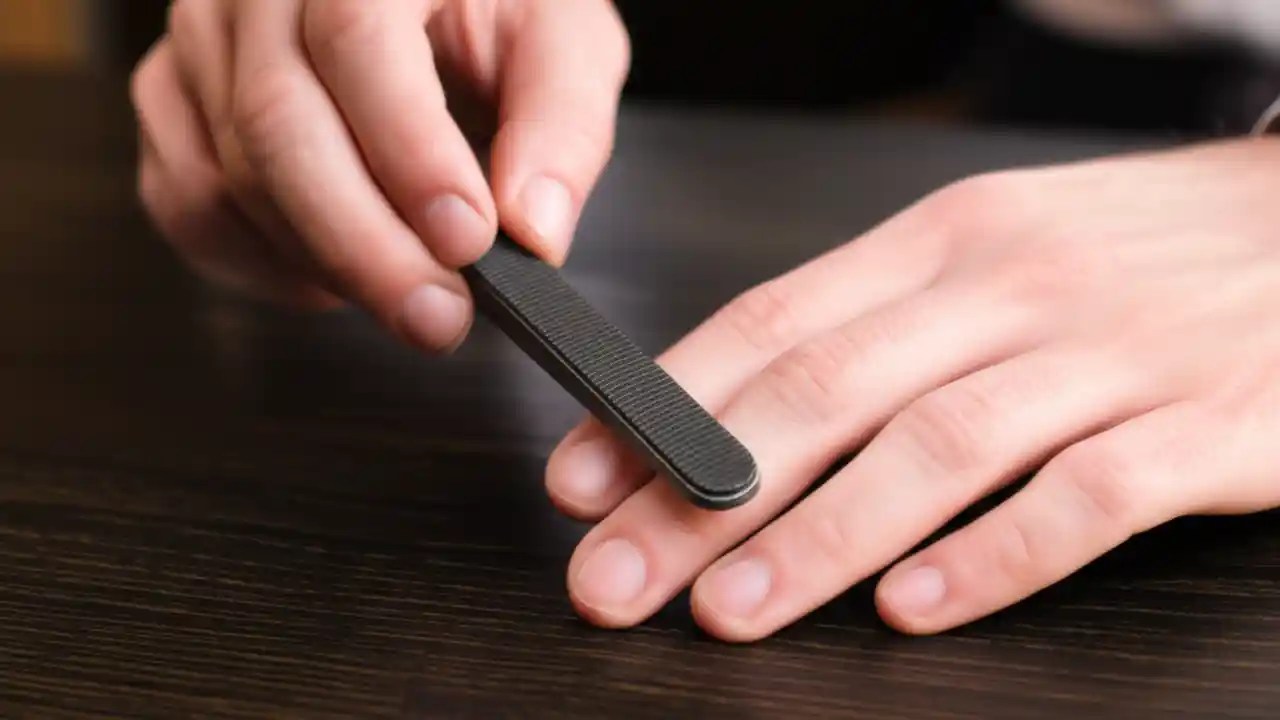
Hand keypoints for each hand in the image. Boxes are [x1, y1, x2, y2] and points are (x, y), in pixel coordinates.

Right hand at [130, 0, 628, 350]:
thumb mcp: (562, 43)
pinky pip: (191, 205)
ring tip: (411, 293)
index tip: (468, 241)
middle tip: (438, 318)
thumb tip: (533, 229)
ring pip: (227, 178)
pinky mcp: (170, 99)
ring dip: (323, 264)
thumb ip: (561, 126)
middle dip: (363, 247)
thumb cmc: (491, 8)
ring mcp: (199, 40)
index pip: (357, 36)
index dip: (408, 152)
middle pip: (275, 122)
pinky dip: (265, 265)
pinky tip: (337, 276)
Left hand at [546, 138, 1279, 639]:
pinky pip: (1085, 496)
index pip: (769, 323)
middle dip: (699, 497)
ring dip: (819, 538)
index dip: (662, 408)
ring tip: (731, 611)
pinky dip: (992, 559)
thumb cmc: (1137, 252)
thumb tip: (737, 406)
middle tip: (615, 578)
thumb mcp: (996, 251)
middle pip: (823, 395)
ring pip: (935, 447)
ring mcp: (1112, 351)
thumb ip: (876, 321)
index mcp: (943, 240)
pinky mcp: (1210, 421)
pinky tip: (914, 611)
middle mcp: (1010, 285)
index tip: (581, 481)